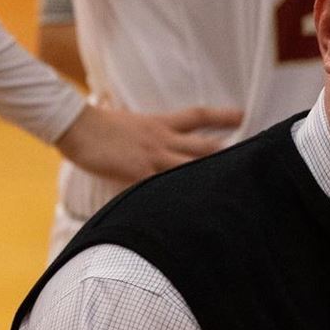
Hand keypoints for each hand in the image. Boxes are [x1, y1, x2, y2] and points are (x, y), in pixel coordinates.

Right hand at [54, 102, 242, 184]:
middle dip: (228, 152)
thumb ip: (143, 130)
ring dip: (211, 176)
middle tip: (253, 156)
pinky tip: (192, 214)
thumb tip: (146, 131)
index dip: (221, 116)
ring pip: (190, 167)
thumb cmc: (96, 124)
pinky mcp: (139, 175)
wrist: (76, 126)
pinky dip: (176, 199)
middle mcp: (162, 140)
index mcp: (159, 124)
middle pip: (204, 146)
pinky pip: (162, 189)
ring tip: (234, 187)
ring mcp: (152, 158)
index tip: (241, 116)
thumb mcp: (126, 121)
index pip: (197, 116)